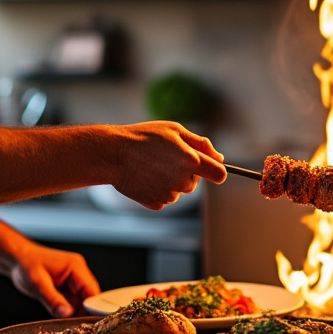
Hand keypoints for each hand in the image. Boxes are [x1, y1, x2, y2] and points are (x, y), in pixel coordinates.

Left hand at [9, 241, 100, 317]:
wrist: (17, 259)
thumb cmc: (26, 264)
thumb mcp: (37, 284)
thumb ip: (53, 300)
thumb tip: (68, 314)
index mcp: (76, 266)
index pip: (92, 291)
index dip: (91, 308)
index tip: (86, 323)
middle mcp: (78, 272)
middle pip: (89, 298)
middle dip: (82, 312)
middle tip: (72, 325)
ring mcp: (73, 280)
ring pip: (81, 302)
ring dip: (74, 312)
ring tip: (63, 320)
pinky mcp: (68, 286)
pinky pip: (73, 302)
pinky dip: (68, 310)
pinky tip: (60, 315)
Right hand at [100, 121, 225, 209]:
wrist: (112, 154)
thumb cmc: (144, 137)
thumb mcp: (175, 130)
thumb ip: (201, 144)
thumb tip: (219, 157)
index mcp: (192, 161)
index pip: (220, 174)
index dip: (216, 170)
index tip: (210, 167)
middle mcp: (183, 181)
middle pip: (196, 182)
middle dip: (187, 172)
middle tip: (167, 157)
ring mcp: (169, 194)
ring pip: (179, 190)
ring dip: (172, 181)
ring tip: (153, 165)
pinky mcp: (156, 203)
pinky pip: (165, 197)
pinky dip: (158, 189)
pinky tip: (146, 176)